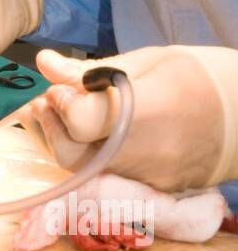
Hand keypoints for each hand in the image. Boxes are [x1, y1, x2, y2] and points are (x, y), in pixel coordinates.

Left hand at [24, 46, 225, 190]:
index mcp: (146, 111)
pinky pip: (107, 175)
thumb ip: (93, 70)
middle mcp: (143, 153)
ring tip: (73, 113)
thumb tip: (45, 65)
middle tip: (52, 100)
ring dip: (66, 140)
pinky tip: (96, 133)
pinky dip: (92, 154)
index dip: (61, 103)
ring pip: (83, 169)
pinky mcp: (152, 190)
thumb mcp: (152, 60)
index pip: (80, 120)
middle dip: (50, 126)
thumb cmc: (205, 76)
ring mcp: (148, 178)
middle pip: (69, 154)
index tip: (64, 87)